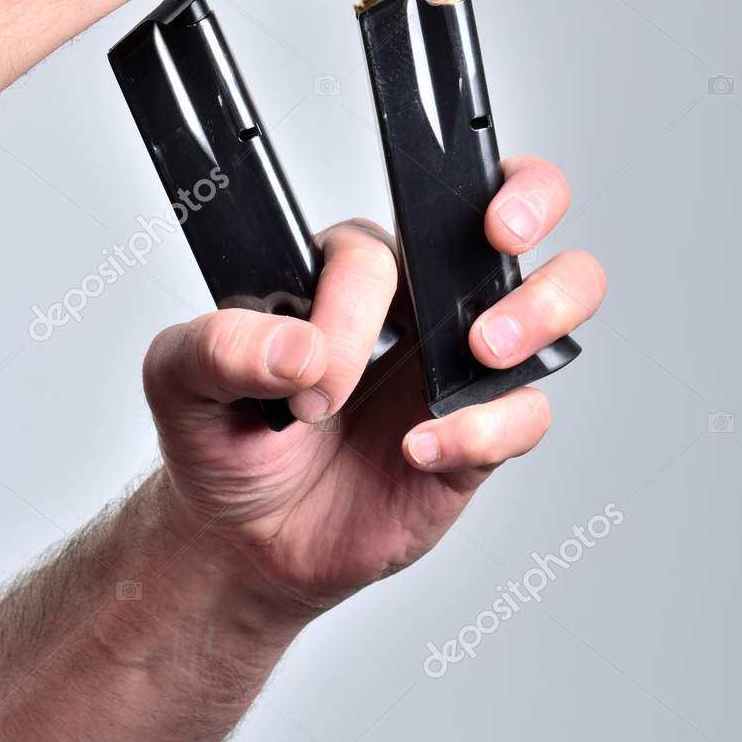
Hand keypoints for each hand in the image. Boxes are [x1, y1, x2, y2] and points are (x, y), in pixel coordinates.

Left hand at [143, 156, 604, 621]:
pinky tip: (422, 451)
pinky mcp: (487, 432)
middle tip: (500, 233)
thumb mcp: (180, 381)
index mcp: (351, 268)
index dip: (351, 308)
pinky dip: (487, 429)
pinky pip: (527, 412)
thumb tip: (295, 349)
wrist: (244, 542)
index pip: (381, 249)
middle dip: (530, 199)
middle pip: (521, 205)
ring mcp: (463, 363)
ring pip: (560, 294)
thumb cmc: (222, 438)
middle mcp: (422, 299)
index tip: (311, 372)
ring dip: (539, 308)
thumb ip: (222, 346)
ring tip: (482, 350)